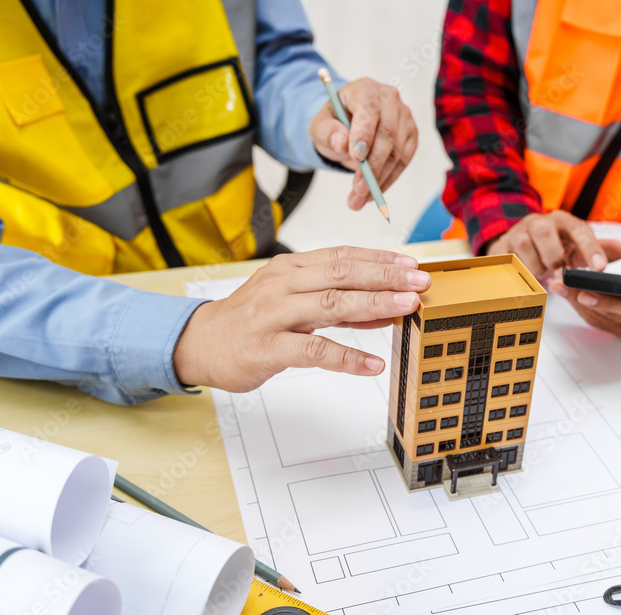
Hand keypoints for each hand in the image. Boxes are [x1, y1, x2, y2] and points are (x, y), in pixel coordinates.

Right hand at [173, 246, 430, 391]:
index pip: (343, 256)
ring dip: (374, 306)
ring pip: (331, 305)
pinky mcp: (268, 348)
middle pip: (342, 274)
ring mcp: (275, 315)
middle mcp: (284, 284)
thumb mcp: (292, 299)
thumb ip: (337, 301)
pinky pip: (314, 351)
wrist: (200, 343)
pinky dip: (347, 358)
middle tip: (420, 283)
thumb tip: (385, 305)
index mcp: (291, 267)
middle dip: (386, 277)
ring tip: (406, 310)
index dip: (381, 260)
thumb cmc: (252, 319)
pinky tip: (371, 364)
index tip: (412, 265)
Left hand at [310, 78, 418, 209]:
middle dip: (372, 166)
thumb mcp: (320, 126)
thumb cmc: (335, 123)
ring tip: (359, 199)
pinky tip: (373, 193)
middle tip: (357, 190)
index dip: (364, 133)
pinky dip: (389, 179)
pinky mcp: (411, 136)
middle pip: (387, 133)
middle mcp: (389, 99)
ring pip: (397, 151)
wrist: (348, 126)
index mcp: (365, 89)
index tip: (356, 157)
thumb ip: (326, 132)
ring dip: (379, 179)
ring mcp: (404, 117)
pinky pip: (404, 161)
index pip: (369, 109)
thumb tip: (341, 143)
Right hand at [486, 211, 620, 279]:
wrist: (520, 241)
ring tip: (543, 276)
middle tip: (560, 274)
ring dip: (536, 266)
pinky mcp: (502, 246)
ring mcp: (518, 233)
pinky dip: (519, 271)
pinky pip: (508, 258)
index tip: (600, 268)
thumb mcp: (577, 247)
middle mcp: (540, 222)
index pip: (580, 230)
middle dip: (554, 256)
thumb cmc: (554, 246)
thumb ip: (600, 250)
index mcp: (563, 221)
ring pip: (524, 245)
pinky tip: (527, 279)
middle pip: (544, 232)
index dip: (591, 249)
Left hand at [550, 247, 620, 343]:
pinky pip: (603, 320)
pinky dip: (585, 306)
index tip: (586, 293)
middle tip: (563, 285)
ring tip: (560, 285)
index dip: (610, 302)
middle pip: (615, 315)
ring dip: (579, 303)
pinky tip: (569, 292)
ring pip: (605, 319)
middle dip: (586, 299)